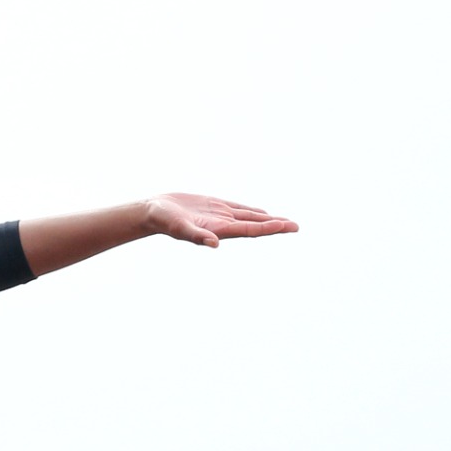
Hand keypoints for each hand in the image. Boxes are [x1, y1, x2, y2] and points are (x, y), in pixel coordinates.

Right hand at [143, 194, 298, 247]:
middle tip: (296, 227)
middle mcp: (224, 224)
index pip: (251, 229)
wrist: (153, 213)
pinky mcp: (214, 206)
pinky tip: (262, 213)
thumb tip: (215, 244)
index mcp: (220, 230)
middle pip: (255, 225)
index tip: (287, 226)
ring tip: (285, 222)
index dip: (269, 228)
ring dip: (267, 219)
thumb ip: (197, 236)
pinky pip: (238, 209)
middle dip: (275, 225)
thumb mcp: (181, 228)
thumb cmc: (165, 222)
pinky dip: (252, 211)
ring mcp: (220, 215)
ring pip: (250, 217)